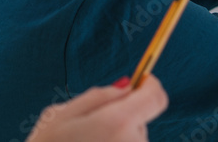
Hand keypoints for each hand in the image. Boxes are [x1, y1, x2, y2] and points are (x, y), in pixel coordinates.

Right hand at [26, 76, 167, 141]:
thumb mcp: (62, 114)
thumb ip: (99, 96)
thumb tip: (127, 87)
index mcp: (117, 123)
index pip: (156, 98)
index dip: (149, 85)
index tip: (141, 82)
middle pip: (140, 120)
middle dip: (122, 116)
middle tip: (89, 127)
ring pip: (132, 138)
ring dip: (116, 137)